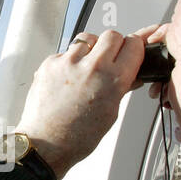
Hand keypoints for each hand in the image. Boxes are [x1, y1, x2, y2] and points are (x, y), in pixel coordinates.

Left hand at [12, 25, 160, 179]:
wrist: (46, 144)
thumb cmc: (77, 137)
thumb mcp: (111, 113)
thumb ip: (122, 87)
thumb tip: (131, 75)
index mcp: (113, 80)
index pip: (133, 45)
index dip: (134, 48)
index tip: (131, 52)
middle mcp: (91, 67)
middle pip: (112, 35)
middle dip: (114, 45)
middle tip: (110, 59)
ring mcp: (68, 62)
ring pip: (88, 38)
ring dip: (91, 49)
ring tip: (87, 68)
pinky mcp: (50, 63)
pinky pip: (67, 51)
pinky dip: (70, 61)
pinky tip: (69, 78)